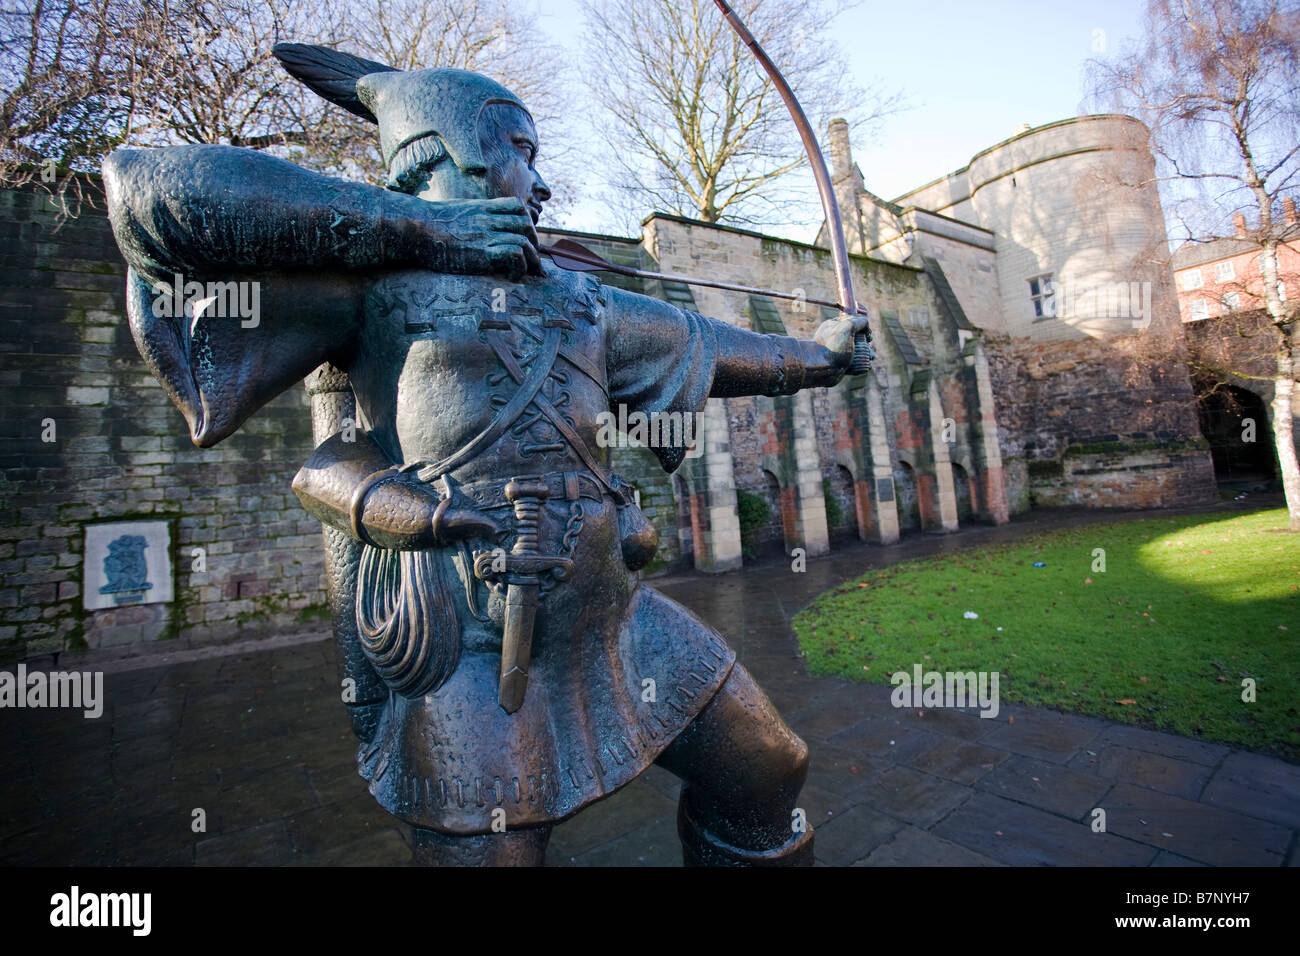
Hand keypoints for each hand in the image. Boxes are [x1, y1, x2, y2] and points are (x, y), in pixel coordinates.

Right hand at [408, 197, 542, 280]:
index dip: (526, 224)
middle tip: (532, 261)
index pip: (517, 207)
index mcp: (482, 208)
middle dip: (534, 244)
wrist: (413, 227)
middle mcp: (488, 219)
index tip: (524, 239)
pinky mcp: (482, 252)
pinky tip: (511, 276)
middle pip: (526, 225)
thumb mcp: (453, 213)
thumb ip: (470, 218)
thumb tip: (473, 232)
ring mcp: (486, 234)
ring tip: (527, 272)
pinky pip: (514, 254)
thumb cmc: (426, 224)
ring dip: (531, 259)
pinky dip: (519, 266)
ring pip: (524, 241)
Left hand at [814, 310, 871, 372]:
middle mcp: (834, 338)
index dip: (862, 327)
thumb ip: (857, 321)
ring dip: (866, 353)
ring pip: (855, 350)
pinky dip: (860, 363)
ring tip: (871, 357)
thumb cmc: (832, 347)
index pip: (851, 323)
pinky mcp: (838, 364)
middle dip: (866, 343)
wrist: (820, 369)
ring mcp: (836, 352)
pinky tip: (867, 365)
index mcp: (833, 326)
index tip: (867, 335)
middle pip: (855, 337)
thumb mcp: (846, 328)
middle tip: (870, 348)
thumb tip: (865, 322)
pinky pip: (851, 362)